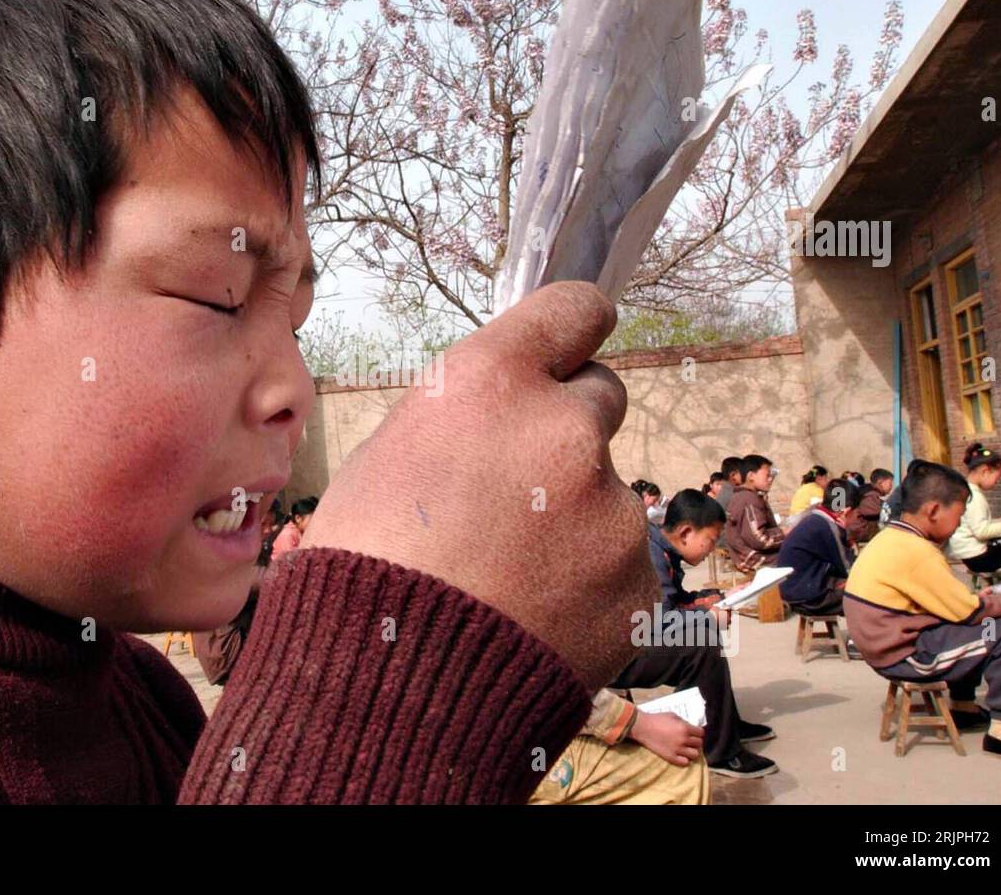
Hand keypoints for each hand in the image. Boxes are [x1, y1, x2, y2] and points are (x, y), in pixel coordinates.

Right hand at [300, 282, 655, 688]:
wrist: (388, 690)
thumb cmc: (362, 569)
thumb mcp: (387, 459)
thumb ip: (464, 422)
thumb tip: (497, 422)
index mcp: (490, 384)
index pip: (573, 310)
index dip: (573, 330)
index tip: (573, 348)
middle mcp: (563, 429)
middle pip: (600, 397)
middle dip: (569, 430)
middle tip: (522, 487)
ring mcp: (610, 508)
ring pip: (608, 490)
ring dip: (575, 517)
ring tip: (511, 578)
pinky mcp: (637, 580)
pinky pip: (621, 562)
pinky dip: (591, 582)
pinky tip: (536, 615)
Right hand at [628, 710, 703, 765]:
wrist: (643, 727)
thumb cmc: (657, 719)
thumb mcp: (673, 715)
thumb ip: (684, 722)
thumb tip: (692, 728)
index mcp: (685, 728)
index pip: (701, 733)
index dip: (698, 732)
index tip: (695, 733)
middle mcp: (683, 739)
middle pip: (699, 744)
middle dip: (695, 741)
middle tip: (690, 740)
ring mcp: (678, 749)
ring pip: (695, 754)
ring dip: (692, 751)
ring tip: (686, 749)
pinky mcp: (671, 757)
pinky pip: (685, 762)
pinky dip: (685, 759)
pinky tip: (681, 754)